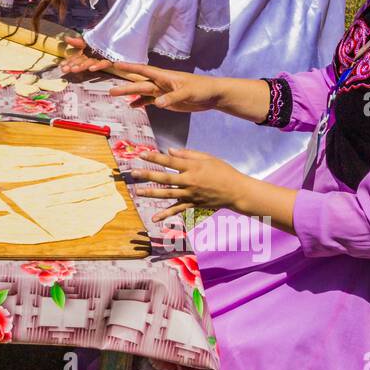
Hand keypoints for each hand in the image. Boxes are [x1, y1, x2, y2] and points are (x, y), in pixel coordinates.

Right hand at [57, 35, 106, 74]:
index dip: (68, 62)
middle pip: (80, 62)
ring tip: (74, 69)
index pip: (75, 59)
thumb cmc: (100, 40)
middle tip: (64, 70)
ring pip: (89, 64)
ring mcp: (99, 60)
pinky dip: (97, 66)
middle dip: (72, 66)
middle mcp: (91, 58)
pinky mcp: (108, 61)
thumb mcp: (86, 40)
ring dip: (81, 67)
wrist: (116, 39)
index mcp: (85, 54)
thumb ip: (77, 41)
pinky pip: (103, 64)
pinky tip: (91, 69)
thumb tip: (65, 38)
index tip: (61, 66)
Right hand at [85, 56, 223, 111]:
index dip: (130, 68)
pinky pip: (150, 101)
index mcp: (164, 76)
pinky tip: (132, 106)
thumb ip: (172, 98)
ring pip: (142, 92)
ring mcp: (162, 91)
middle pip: (140, 84)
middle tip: (111, 91)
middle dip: (125, 87)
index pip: (143, 70)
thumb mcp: (187, 93)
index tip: (116, 65)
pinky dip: (141, 103)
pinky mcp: (166, 100)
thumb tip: (157, 103)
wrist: (212, 95)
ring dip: (130, 94)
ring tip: (115, 96)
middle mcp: (160, 83)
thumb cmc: (201, 89)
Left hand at [131, 148, 253, 222]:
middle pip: (165, 178)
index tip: (142, 154)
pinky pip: (177, 210)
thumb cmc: (222, 171)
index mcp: (192, 167)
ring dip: (151, 193)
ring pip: (168, 194)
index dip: (155, 158)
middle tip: (133, 173)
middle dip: (148, 175)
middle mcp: (189, 181)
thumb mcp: (207, 157)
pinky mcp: (193, 204)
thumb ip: (187, 154)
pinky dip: (165, 215)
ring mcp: (190, 194)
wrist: (236, 191)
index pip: (170, 161)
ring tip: (137, 192)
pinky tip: (154, 218)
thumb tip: (169, 151)